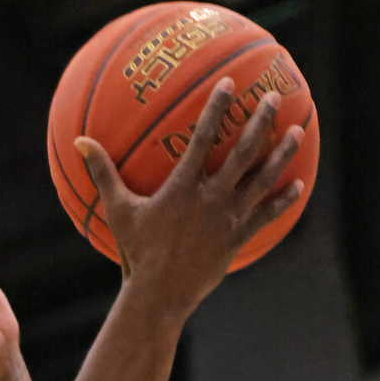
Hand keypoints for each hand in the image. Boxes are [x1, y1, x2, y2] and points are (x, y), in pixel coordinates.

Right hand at [75, 81, 303, 318]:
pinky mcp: (236, 240)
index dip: (216, 109)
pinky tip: (298, 185)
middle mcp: (210, 199)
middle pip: (242, 152)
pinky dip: (282, 200)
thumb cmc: (136, 253)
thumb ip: (103, 174)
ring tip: (296, 132)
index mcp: (183, 188)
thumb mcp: (117, 211)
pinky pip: (265, 216)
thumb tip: (81, 143)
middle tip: (273, 98)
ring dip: (281, 154)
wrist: (158, 296)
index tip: (229, 84)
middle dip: (260, 121)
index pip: (203, 139)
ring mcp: (227, 220)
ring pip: (260, 180)